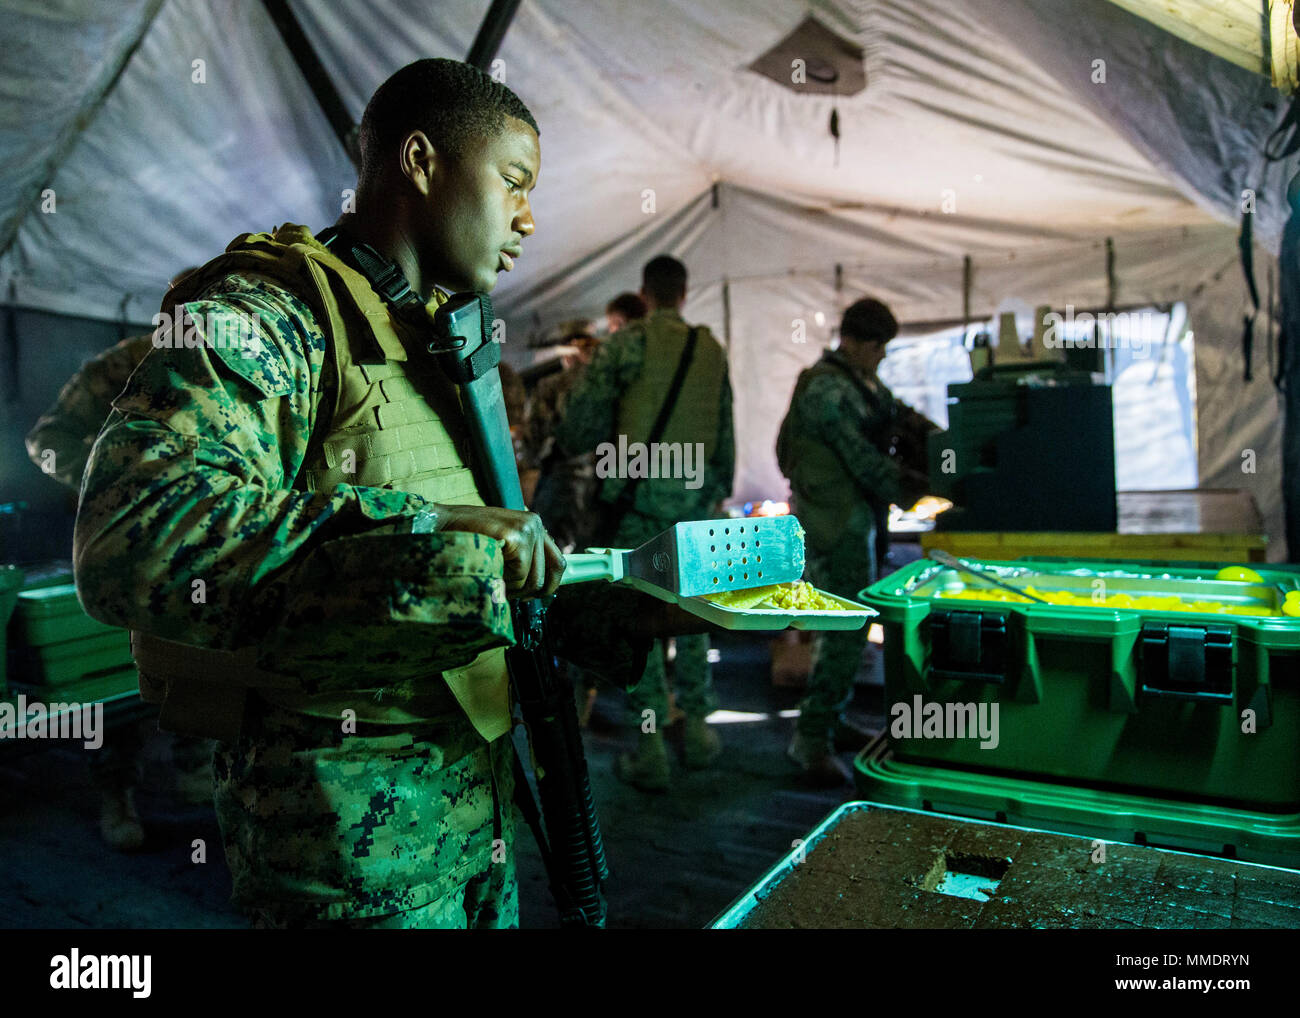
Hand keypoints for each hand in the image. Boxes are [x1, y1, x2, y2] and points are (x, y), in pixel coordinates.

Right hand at [431, 504, 565, 597]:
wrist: (439, 526)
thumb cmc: (466, 540)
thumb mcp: (501, 547)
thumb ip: (522, 561)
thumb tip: (540, 590)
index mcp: (534, 526)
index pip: (558, 563)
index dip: (548, 587)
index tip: (530, 598)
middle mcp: (535, 524)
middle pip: (545, 577)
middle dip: (523, 592)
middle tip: (502, 590)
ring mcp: (527, 528)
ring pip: (532, 579)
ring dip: (510, 587)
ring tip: (492, 576)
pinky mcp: (516, 536)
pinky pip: (519, 575)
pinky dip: (503, 581)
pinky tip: (489, 568)